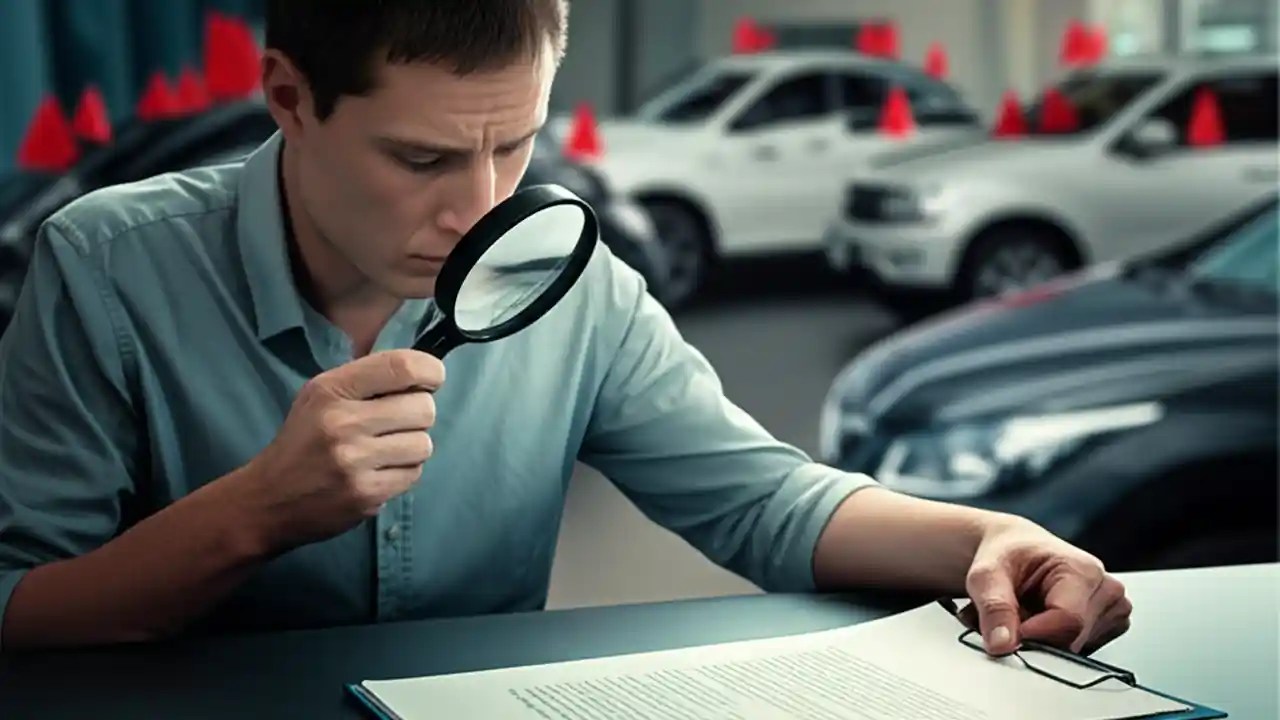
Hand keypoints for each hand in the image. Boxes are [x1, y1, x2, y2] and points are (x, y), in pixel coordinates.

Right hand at [236, 349, 444, 550]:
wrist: (268, 499)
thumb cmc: (303, 440)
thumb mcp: (320, 396)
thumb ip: (367, 380)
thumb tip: (424, 372)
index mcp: (332, 390)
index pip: (401, 367)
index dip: (430, 370)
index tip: (433, 378)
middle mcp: (342, 423)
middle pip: (423, 408)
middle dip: (419, 414)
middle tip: (399, 422)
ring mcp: (354, 461)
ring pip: (423, 444)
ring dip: (412, 446)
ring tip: (386, 450)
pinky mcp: (366, 494)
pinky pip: (414, 474)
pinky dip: (403, 472)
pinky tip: (379, 471)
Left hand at [957, 518, 1131, 656]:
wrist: (1014, 549)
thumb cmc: (1005, 556)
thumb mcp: (986, 575)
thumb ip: (994, 608)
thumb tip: (1002, 645)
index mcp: (1083, 569)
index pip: (1068, 621)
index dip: (1033, 634)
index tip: (1007, 632)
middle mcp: (1106, 590)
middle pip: (1070, 640)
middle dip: (1034, 638)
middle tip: (1011, 615)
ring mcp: (1112, 610)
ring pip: (1074, 650)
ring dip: (1041, 641)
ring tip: (1025, 612)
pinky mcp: (1109, 626)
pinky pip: (1079, 651)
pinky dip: (1054, 642)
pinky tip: (1042, 620)